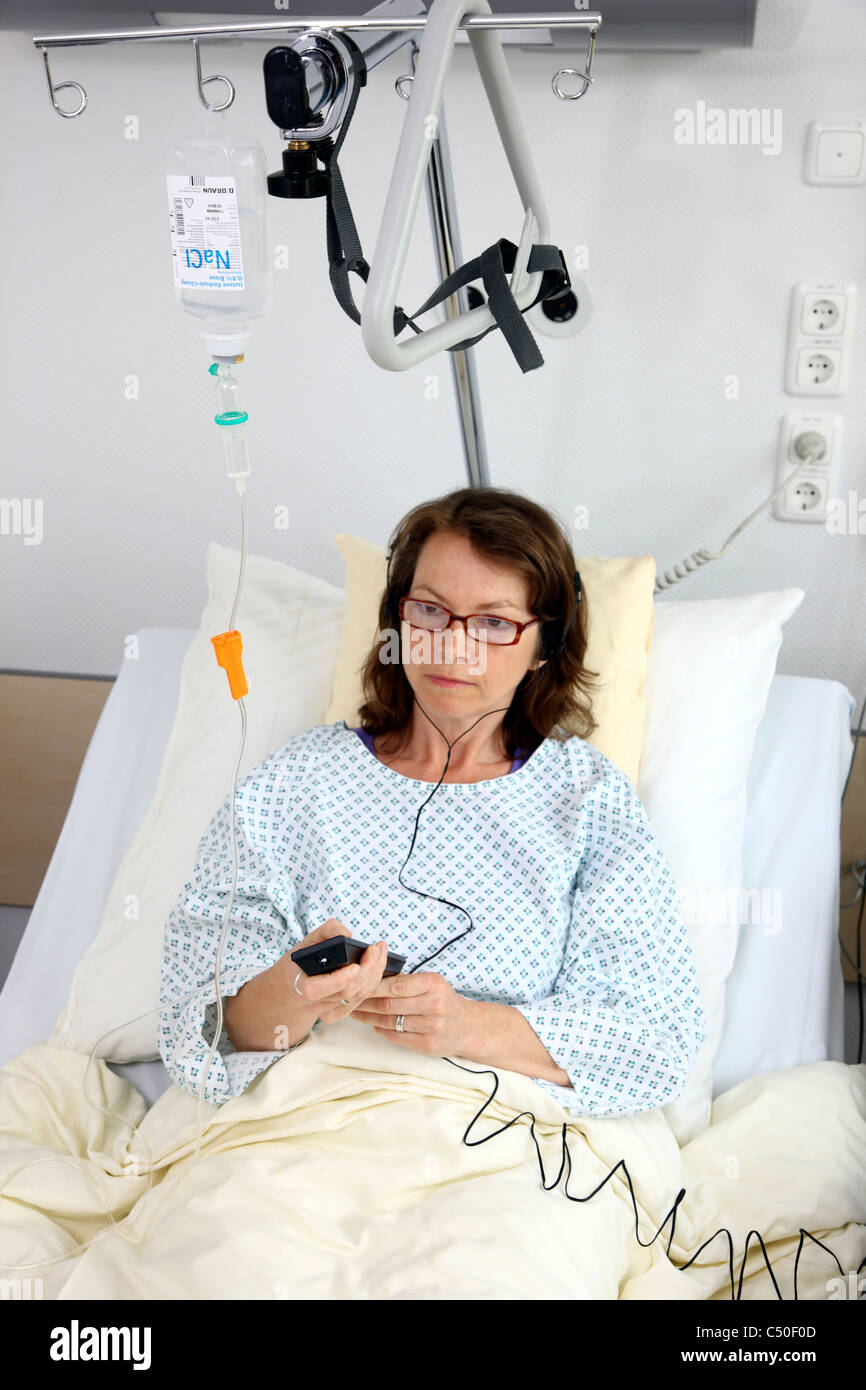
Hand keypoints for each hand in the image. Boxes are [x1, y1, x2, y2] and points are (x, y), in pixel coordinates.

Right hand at [289, 919, 389, 1024]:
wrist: (294, 987)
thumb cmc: (301, 962)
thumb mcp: (307, 942)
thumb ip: (325, 932)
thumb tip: (346, 933)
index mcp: (300, 985)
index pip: (318, 989)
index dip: (339, 979)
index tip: (356, 965)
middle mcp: (313, 1003)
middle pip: (346, 992)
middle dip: (366, 970)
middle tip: (376, 949)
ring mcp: (326, 1012)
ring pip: (356, 997)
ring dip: (373, 974)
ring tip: (380, 952)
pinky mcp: (338, 1014)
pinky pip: (360, 1001)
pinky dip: (372, 983)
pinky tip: (377, 966)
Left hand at [349, 970, 473, 1056]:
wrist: (468, 1027)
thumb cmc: (444, 1001)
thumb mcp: (432, 983)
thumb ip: (407, 981)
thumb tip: (373, 976)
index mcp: (433, 984)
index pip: (396, 984)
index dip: (373, 985)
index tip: (357, 985)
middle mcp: (434, 1005)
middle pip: (389, 1004)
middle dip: (365, 1002)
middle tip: (350, 1000)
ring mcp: (432, 1027)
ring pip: (390, 1021)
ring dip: (369, 1017)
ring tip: (356, 1012)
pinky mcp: (428, 1045)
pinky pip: (397, 1037)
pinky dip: (381, 1030)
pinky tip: (372, 1023)